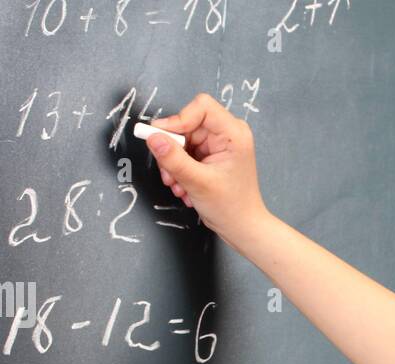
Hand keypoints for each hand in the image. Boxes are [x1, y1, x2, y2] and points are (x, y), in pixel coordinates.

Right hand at [146, 93, 269, 240]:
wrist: (242, 227)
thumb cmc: (232, 207)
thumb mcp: (198, 183)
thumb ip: (173, 159)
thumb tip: (152, 138)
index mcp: (233, 133)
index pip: (201, 106)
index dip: (178, 120)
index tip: (161, 138)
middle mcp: (227, 133)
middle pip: (187, 124)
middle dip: (173, 149)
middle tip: (169, 173)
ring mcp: (218, 144)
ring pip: (182, 140)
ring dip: (174, 164)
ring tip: (179, 186)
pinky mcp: (210, 154)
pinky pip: (184, 152)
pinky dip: (179, 169)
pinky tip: (183, 187)